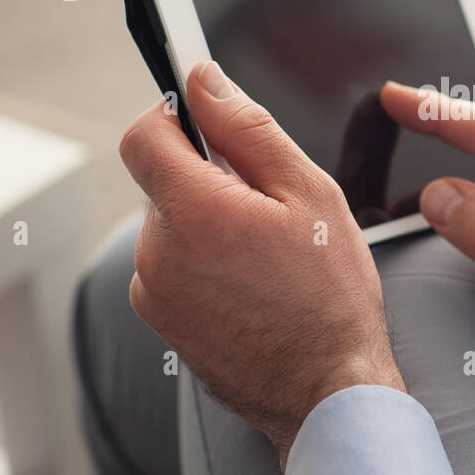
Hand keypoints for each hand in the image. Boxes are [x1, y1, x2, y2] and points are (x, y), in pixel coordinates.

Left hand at [120, 61, 403, 467]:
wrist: (326, 393)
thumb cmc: (331, 299)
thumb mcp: (310, 195)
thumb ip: (249, 130)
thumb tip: (206, 82)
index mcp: (195, 213)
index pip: (143, 134)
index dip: (173, 116)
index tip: (206, 120)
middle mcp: (158, 253)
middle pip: (163, 180)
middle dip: (209, 178)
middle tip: (269, 208)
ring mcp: (153, 292)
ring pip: (171, 224)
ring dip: (209, 223)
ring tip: (266, 256)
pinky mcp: (160, 321)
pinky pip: (172, 266)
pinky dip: (204, 262)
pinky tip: (252, 285)